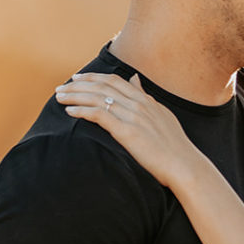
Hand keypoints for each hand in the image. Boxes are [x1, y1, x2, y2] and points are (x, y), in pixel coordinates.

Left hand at [55, 72, 201, 189]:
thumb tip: (135, 80)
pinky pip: (99, 114)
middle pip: (102, 86)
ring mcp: (133, 116)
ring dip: (75, 96)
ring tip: (59, 98)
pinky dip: (82, 111)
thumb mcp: (162, 116)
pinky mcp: (127, 131)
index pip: (115, 81)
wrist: (184, 166)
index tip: (77, 79)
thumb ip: (145, 98)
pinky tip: (70, 112)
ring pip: (97, 98)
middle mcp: (138, 104)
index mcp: (146, 101)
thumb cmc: (175, 148)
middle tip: (61, 88)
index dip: (93, 78)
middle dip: (78, 85)